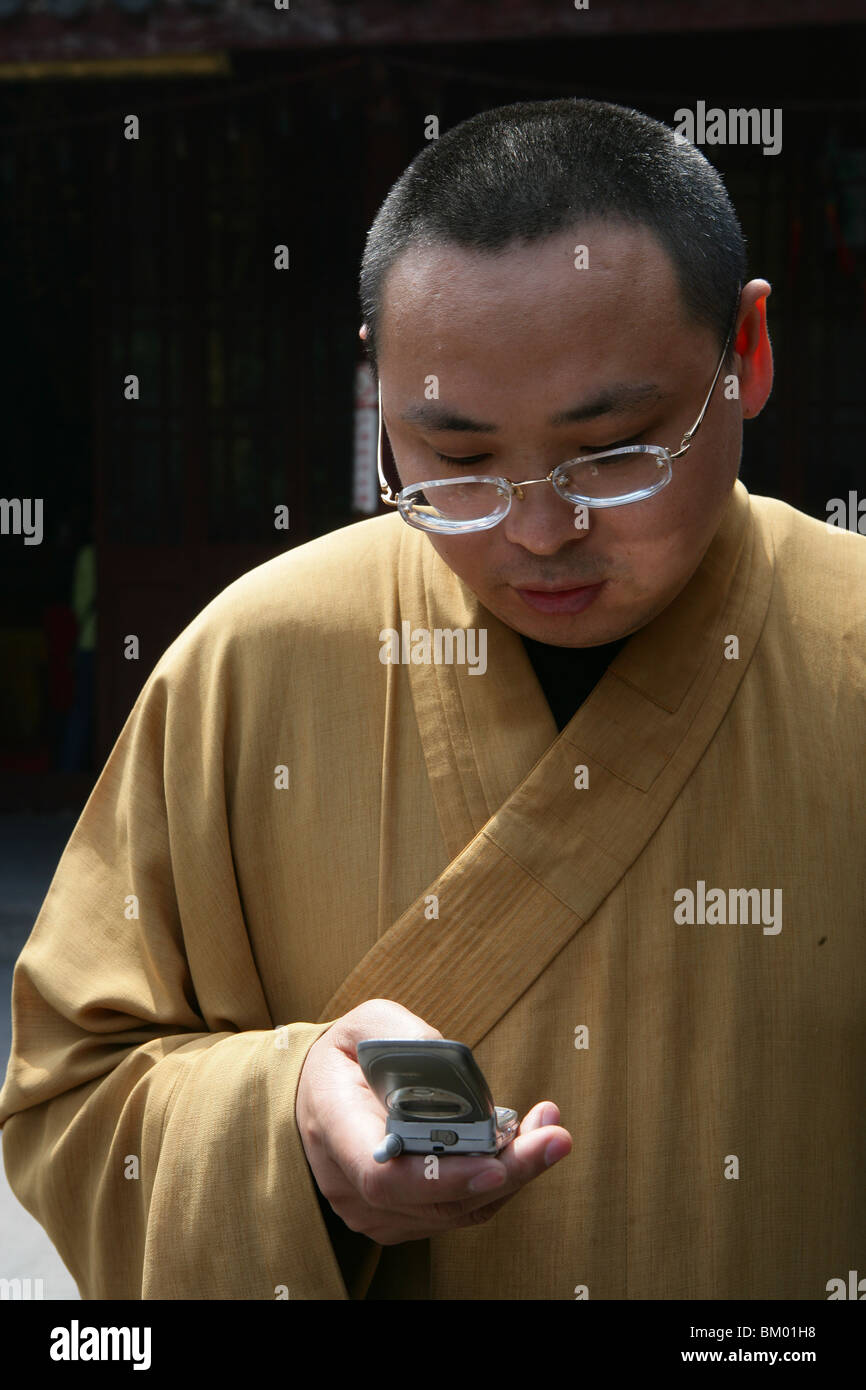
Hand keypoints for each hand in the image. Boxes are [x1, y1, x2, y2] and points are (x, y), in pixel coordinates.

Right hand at [296, 997, 571, 1245]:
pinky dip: (497, 1183)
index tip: (494, 1162)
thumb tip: (450, 1065)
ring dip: (512, 1175)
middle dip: (505, 1171)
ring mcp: (371, 1211)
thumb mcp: (370, 1023)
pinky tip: (523, 1145)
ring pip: (455, 1211)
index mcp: (333, 1124)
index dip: (441, 1176)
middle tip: (555, 1137)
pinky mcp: (398, 1220)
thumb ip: (406, 1037)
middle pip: (434, 1199)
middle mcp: (346, 1183)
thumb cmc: (351, 1053)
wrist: (320, 1094)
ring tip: (548, 1129)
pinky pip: (458, 1211)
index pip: (384, 1174)